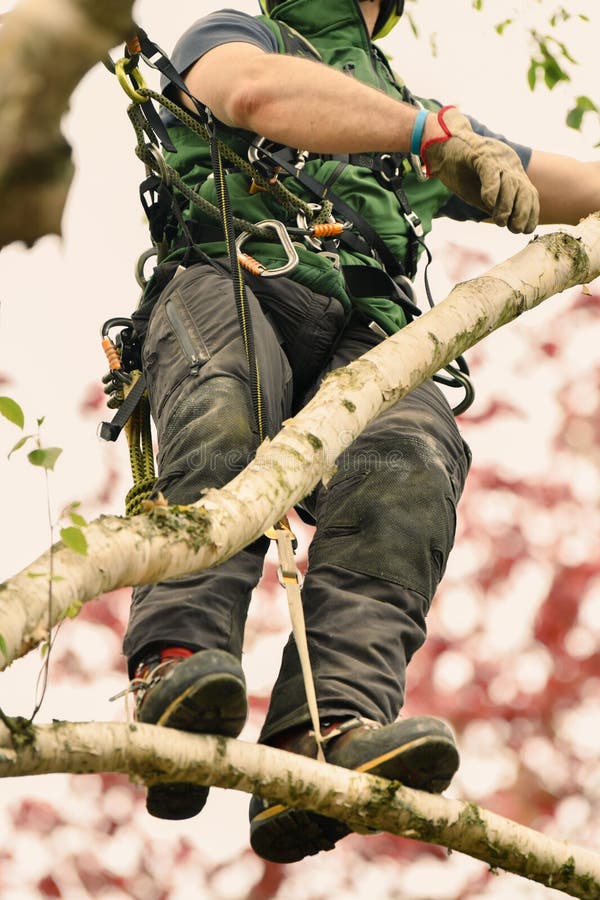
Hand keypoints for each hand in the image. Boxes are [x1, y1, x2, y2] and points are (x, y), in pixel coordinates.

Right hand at [421, 107, 539, 233]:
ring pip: (510, 182)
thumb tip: (504, 221)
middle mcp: (508, 162)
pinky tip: (488, 203)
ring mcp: (495, 156)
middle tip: (515, 229)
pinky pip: (491, 171)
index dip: (531, 212)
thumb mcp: (477, 191)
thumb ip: (491, 203)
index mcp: (511, 171)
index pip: (529, 193)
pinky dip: (491, 190)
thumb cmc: (458, 170)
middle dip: (522, 212)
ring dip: (507, 205)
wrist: (439, 144)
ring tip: (500, 221)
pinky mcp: (479, 152)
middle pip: (525, 189)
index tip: (526, 229)